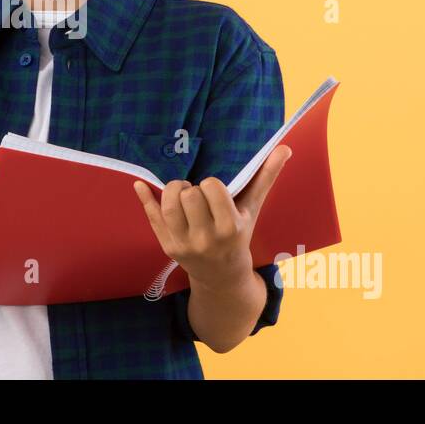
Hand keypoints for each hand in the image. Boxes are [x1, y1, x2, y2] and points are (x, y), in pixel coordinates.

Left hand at [132, 145, 292, 288]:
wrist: (223, 276)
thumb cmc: (239, 235)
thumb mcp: (253, 209)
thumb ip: (265, 177)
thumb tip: (284, 147)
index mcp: (230, 227)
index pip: (211, 189)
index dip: (210, 185)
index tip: (214, 191)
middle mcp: (206, 238)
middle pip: (188, 196)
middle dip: (191, 189)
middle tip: (197, 195)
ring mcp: (184, 244)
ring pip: (168, 206)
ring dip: (172, 192)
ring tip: (182, 195)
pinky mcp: (167, 246)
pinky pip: (152, 218)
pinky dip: (145, 199)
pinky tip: (140, 186)